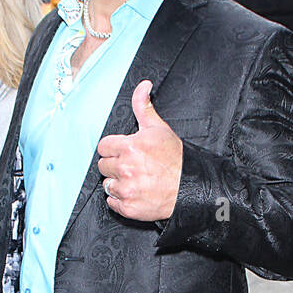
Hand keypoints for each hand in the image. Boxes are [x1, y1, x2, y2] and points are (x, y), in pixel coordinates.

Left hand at [97, 81, 182, 221]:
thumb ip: (143, 106)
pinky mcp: (128, 207)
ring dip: (117, 183)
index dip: (113, 149)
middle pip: (103, 166)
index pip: (103, 147)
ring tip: (135, 180)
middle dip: (115, 165)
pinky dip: (120, 200)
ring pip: (107, 184)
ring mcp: (127, 189)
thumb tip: (143, 86)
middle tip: (132, 166)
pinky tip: (135, 193)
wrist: (190, 188)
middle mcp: (126, 168)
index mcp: (130, 147)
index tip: (124, 152)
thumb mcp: (159, 128)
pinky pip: (112, 202)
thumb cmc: (176, 160)